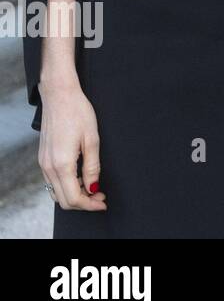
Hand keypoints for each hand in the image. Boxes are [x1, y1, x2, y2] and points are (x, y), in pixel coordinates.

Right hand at [37, 76, 106, 211]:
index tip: (103, 202)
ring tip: (93, 187)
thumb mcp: (92, 139)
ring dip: (74, 194)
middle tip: (101, 196)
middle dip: (83, 203)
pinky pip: (52, 181)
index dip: (90, 204)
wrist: (59, 96)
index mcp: (62, 164)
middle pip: (63, 199)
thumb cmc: (78, 113)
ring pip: (56, 192)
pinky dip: (66, 185)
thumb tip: (93, 187)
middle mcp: (48, 167)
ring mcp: (43, 163)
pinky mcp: (43, 158)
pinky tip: (81, 178)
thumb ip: (92, 166)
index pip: (74, 197)